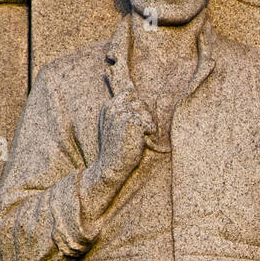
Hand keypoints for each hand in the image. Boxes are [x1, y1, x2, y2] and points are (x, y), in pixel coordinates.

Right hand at [80, 92, 155, 219]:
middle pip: (141, 103)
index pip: (129, 92)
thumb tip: (140, 101)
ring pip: (147, 113)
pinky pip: (151, 125)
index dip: (137, 105)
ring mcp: (123, 114)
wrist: (110, 167)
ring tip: (136, 139)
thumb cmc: (115, 150)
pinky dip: (149, 136)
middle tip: (136, 134)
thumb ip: (122, 112)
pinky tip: (138, 143)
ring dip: (146, 127)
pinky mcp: (133, 123)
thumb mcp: (114, 127)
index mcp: (108, 107)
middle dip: (144, 117)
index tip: (136, 120)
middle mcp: (114, 108)